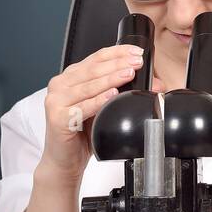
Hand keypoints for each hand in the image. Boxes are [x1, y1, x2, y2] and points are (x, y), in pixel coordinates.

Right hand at [38, 44, 147, 178]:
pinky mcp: (57, 117)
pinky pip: (82, 107)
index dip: (117, 53)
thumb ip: (123, 91)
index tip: (136, 52)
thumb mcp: (105, 106)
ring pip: (89, 86)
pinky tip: (112, 94)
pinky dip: (98, 100)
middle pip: (93, 69)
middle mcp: (61, 85)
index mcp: (71, 77)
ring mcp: (56, 100)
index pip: (96, 58)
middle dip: (118, 64)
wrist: (64, 159)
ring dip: (111, 78)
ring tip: (129, 73)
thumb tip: (155, 84)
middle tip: (137, 62)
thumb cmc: (82, 132)